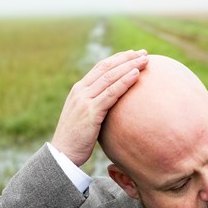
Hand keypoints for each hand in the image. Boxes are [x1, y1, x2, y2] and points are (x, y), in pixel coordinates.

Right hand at [51, 49, 147, 166]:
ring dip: (129, 66)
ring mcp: (84, 101)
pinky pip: (111, 93)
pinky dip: (124, 82)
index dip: (118, 59)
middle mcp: (80, 91)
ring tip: (145, 60)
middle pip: (106, 68)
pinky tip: (137, 75)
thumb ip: (95, 107)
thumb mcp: (85, 118)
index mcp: (79, 90)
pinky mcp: (90, 112)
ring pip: (110, 77)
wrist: (62, 154)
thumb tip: (113, 106)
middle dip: (126, 58)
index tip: (133, 54)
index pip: (100, 67)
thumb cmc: (77, 140)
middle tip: (144, 53)